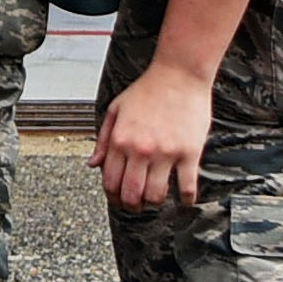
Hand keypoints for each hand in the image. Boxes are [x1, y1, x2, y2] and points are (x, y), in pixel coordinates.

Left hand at [95, 64, 215, 209]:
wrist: (178, 75)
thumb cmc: (147, 90)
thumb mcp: (115, 111)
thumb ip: (103, 140)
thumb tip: (93, 165)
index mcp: (120, 140)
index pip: (110, 181)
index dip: (113, 196)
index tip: (118, 199)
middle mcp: (140, 150)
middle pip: (132, 194)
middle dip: (131, 206)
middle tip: (136, 206)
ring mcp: (166, 153)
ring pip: (157, 195)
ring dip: (155, 203)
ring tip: (157, 200)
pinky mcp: (190, 152)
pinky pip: (187, 186)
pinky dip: (186, 199)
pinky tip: (185, 200)